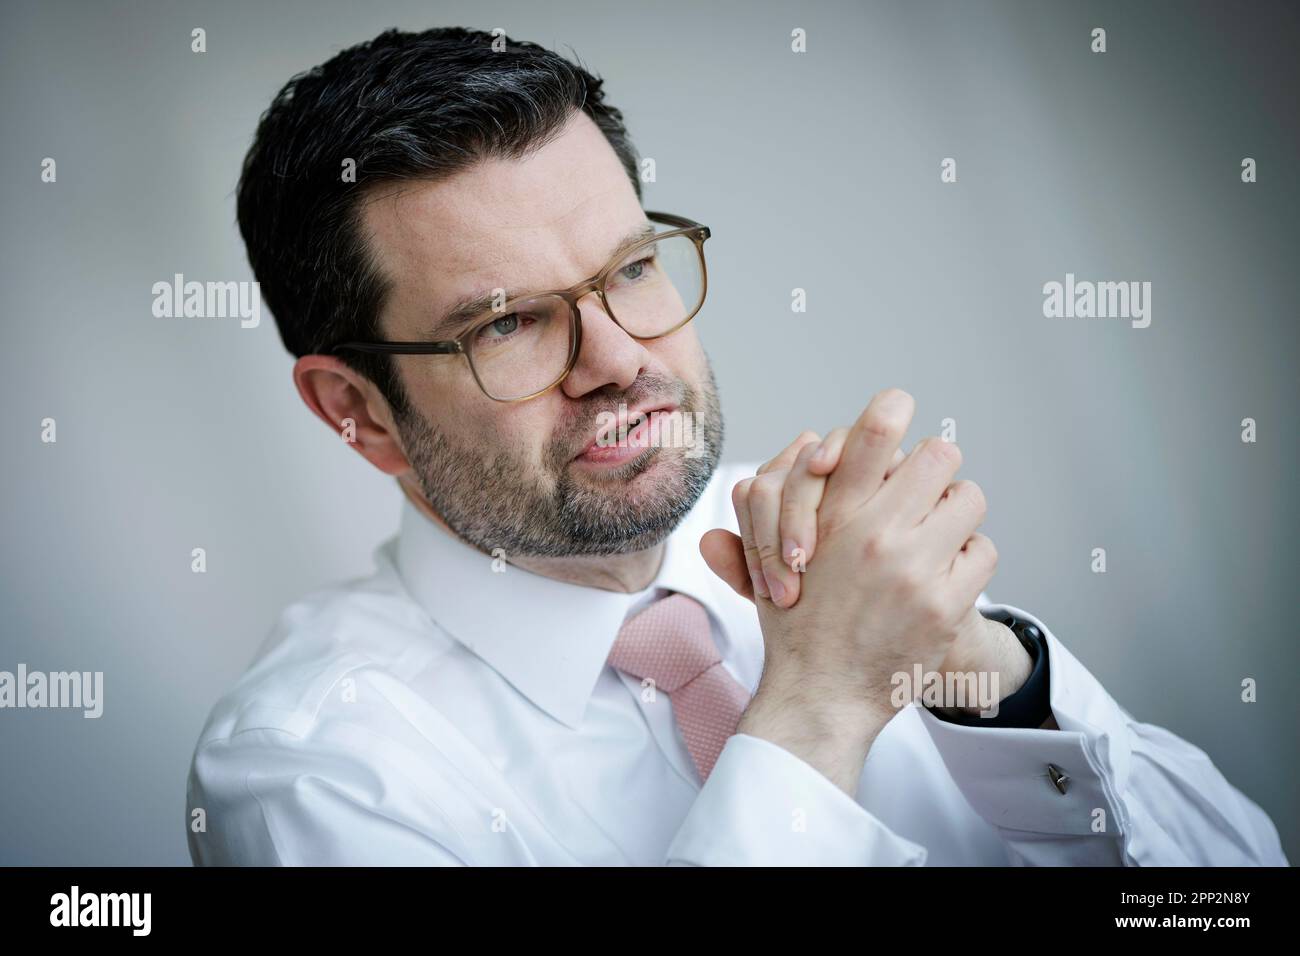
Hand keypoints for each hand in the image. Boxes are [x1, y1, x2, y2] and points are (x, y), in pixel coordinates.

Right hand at [700, 389, 1004, 788]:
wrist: (819, 695)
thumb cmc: (795, 625)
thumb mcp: (768, 559)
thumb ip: (774, 508)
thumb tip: (775, 462)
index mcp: (832, 514)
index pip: (873, 430)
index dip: (891, 410)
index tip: (899, 408)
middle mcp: (874, 533)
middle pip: (940, 455)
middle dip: (933, 472)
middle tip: (923, 496)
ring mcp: (913, 569)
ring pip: (968, 499)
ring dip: (956, 516)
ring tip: (937, 539)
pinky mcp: (945, 604)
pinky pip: (983, 552)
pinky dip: (969, 562)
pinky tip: (946, 578)